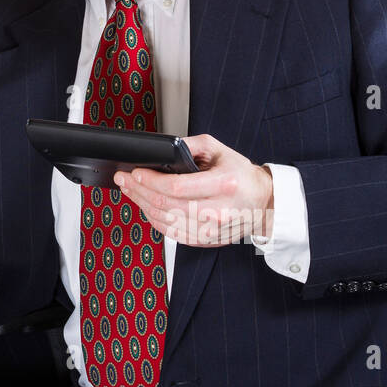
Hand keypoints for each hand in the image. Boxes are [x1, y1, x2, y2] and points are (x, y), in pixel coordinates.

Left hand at [112, 134, 274, 246]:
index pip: (177, 187)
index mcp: (224, 185)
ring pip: (165, 221)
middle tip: (123, 179)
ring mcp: (211, 231)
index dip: (150, 180)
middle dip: (138, 191)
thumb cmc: (240, 174)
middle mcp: (218, 211)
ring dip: (142, 205)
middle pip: (166, 205)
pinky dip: (154, 220)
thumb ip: (190, 145)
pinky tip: (145, 208)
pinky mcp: (206, 241)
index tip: (134, 172)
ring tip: (130, 191)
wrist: (262, 202)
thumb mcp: (219, 149)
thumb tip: (162, 149)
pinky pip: (172, 234)